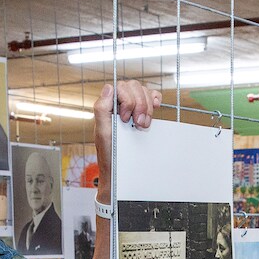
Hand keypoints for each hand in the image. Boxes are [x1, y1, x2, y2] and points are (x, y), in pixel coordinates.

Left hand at [94, 81, 162, 199]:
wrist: (120, 171)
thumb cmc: (110, 155)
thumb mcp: (102, 133)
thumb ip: (102, 109)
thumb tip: (108, 88)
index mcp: (107, 106)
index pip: (121, 87)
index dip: (127, 100)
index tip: (126, 118)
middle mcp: (118, 103)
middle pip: (134, 86)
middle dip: (140, 104)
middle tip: (139, 124)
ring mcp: (130, 107)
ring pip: (143, 91)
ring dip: (147, 106)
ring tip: (143, 124)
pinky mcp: (141, 113)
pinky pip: (151, 96)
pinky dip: (155, 98)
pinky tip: (156, 107)